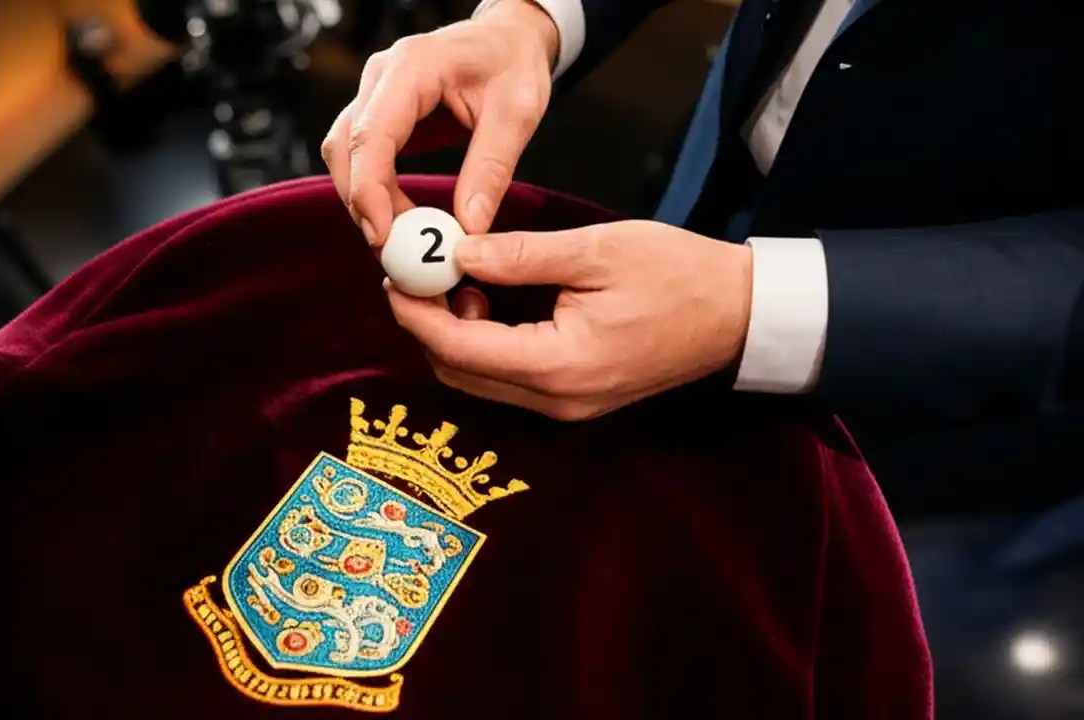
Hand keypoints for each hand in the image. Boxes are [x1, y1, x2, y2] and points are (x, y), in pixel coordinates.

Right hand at [322, 0, 558, 243]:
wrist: (509, 40)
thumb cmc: (514, 66)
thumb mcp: (517, 114)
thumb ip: (492, 169)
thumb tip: (470, 228)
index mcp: (412, 67)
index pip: (371, 134)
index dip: (368, 189)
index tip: (383, 236)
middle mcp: (381, 77)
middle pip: (345, 149)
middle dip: (362, 205)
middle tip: (394, 253)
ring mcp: (373, 94)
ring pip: (344, 157)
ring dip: (365, 203)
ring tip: (404, 243)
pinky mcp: (379, 115)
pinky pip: (360, 159)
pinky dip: (373, 194)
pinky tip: (402, 221)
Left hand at [385, 221, 754, 420]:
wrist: (741, 316)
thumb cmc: (679, 275)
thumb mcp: (595, 252)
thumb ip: (518, 255)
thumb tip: (456, 252)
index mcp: (559, 365)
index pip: (460, 348)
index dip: (416, 313)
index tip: (394, 275)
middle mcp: (557, 399)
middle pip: (460, 372)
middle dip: (427, 325)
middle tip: (417, 273)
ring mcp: (567, 406)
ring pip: (480, 380)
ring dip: (455, 335)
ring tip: (456, 279)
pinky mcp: (576, 398)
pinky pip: (509, 379)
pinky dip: (484, 344)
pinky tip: (488, 302)